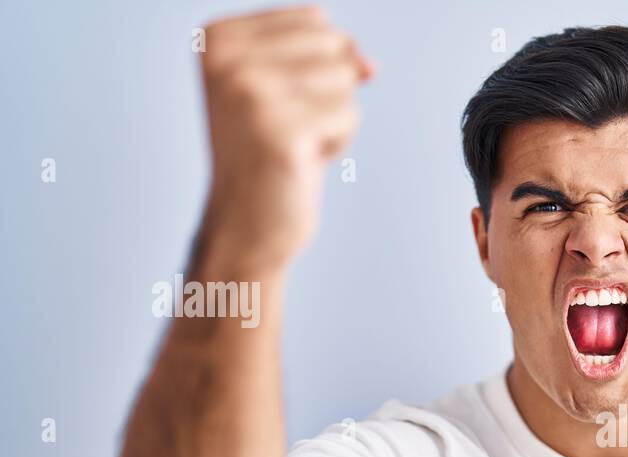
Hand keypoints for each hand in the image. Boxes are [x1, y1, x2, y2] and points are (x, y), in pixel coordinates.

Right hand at [196, 6, 373, 271]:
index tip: (277, 102)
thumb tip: (367, 63)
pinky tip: (302, 160)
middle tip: (289, 125)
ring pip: (344, 78)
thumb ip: (326, 54)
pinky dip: (337, 142)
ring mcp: (251, 92)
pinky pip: (349, 115)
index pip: (313, 19)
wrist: (245, 223)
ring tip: (295, 142)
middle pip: (332, 43)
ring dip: (332, 118)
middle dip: (328, 90)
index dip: (314, 67)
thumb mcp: (289, 86)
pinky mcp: (283, 129)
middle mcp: (227, 58)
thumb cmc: (270, 152)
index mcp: (218, 37)